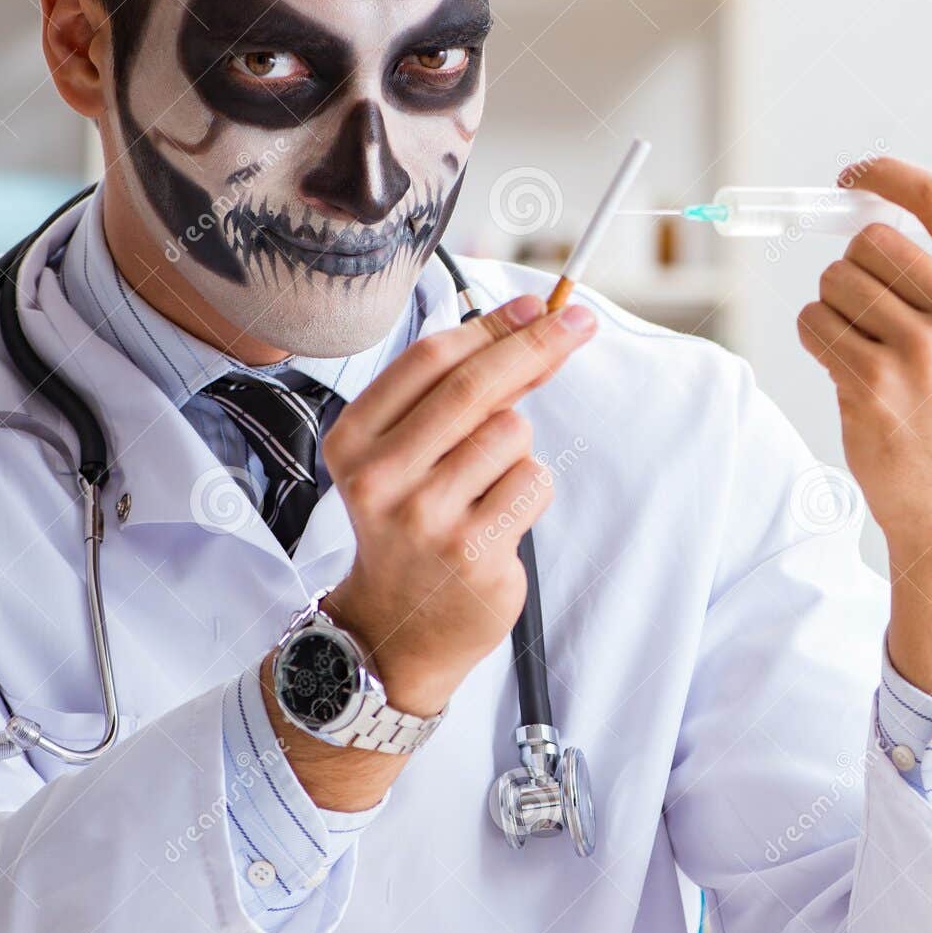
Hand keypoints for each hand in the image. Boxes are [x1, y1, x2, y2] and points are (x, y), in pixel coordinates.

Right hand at [319, 293, 596, 717]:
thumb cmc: (408, 522)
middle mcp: (380, 477)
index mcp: (353, 440)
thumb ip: (450, 392)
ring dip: (517, 447)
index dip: (490, 326)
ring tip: (487, 483)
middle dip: (535, 345)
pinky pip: (533, 481)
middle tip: (578, 323)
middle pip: (474, 387)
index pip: (428, 360)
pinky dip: (528, 489)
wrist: (397, 626)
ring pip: (511, 434)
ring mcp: (427, 518)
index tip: (533, 306)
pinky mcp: (474, 551)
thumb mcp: (401, 453)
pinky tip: (498, 516)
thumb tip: (528, 325)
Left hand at [796, 137, 931, 705]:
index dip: (883, 174)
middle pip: (866, 242)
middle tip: (872, 308)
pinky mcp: (873, 387)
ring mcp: (922, 354)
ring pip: (833, 283)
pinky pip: (812, 323)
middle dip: (853, 268)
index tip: (852, 176)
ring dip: (833, 307)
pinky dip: (816, 336)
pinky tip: (847, 365)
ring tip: (866, 344)